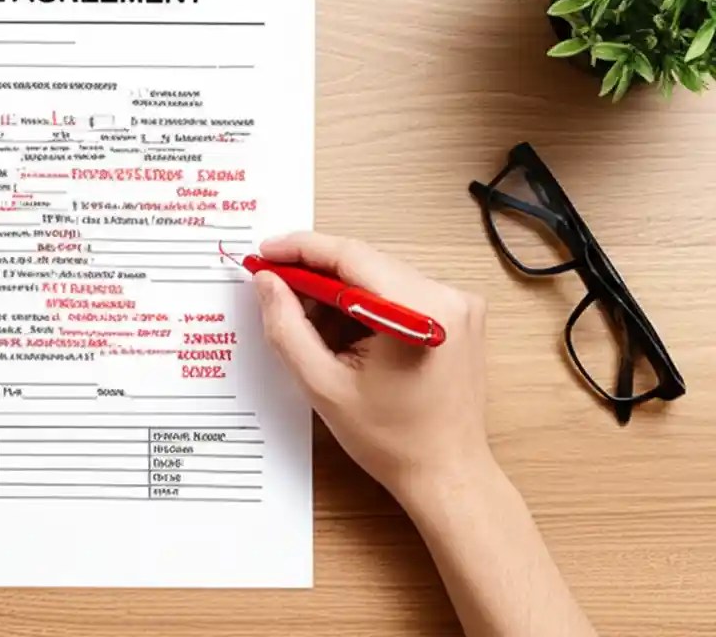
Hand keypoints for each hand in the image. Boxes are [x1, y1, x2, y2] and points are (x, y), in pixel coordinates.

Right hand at [254, 232, 491, 505]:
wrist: (446, 473)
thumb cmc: (393, 441)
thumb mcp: (323, 384)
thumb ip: (287, 327)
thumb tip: (267, 283)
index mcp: (420, 311)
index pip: (350, 256)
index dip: (300, 249)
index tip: (265, 254)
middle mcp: (447, 296)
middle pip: (365, 262)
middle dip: (314, 274)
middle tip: (274, 290)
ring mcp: (458, 303)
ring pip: (378, 275)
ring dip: (337, 292)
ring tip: (308, 326)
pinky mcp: (458, 315)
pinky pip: (398, 291)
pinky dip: (363, 304)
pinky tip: (343, 334)